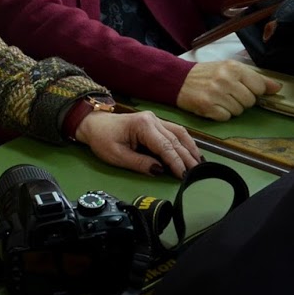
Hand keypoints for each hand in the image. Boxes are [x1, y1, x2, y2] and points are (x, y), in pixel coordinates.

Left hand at [73, 109, 203, 175]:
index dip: (176, 162)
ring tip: (199, 164)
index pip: (165, 146)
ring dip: (190, 148)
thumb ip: (139, 163)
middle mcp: (152, 120)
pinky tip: (192, 152)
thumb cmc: (103, 139)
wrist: (94, 124)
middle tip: (197, 173)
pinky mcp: (155, 123)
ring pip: (179, 133)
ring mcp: (155, 119)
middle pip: (175, 140)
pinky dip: (185, 142)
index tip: (184, 175)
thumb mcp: (117, 156)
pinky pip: (175, 131)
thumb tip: (159, 170)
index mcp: (142, 126)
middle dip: (187, 158)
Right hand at [176, 60, 280, 121]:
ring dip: (231, 107)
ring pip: (239, 111)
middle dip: (242, 100)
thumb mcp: (230, 68)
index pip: (259, 86)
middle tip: (228, 93)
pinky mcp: (208, 107)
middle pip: (250, 101)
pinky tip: (213, 105)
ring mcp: (216, 94)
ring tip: (219, 98)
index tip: (244, 88)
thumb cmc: (207, 74)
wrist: (179, 79)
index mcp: (233, 67)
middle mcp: (225, 79)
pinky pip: (226, 117)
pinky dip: (221, 114)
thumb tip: (277, 87)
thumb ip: (255, 77)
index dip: (254, 90)